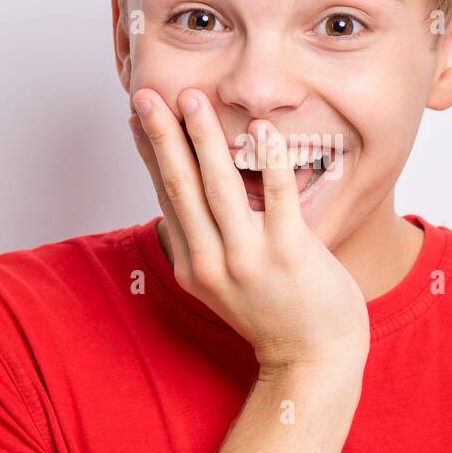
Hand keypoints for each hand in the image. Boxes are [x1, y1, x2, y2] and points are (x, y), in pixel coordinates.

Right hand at [128, 87, 369, 379]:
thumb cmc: (275, 312)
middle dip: (163, 137)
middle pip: (181, 187)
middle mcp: (213, 262)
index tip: (138, 116)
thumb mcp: (223, 284)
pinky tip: (260, 130)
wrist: (314, 358)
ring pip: (220, 188)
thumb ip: (204, 244)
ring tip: (192, 99)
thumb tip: (178, 205)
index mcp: (193, 266)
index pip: (166, 197)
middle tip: (148, 94)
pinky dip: (268, 162)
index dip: (150, 154)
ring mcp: (251, 259)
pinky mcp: (290, 254)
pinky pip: (278, 199)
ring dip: (203, 139)